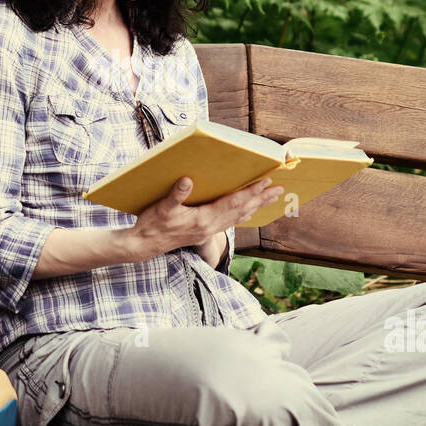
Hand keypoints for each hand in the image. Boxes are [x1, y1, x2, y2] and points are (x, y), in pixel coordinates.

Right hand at [128, 176, 284, 262]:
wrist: (145, 245)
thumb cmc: (152, 224)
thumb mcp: (162, 208)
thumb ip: (175, 195)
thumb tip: (187, 180)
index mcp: (203, 219)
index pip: (233, 203)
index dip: (250, 192)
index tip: (266, 181)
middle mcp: (210, 227)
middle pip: (241, 211)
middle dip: (261, 199)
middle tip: (279, 189)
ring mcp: (209, 231)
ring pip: (238, 217)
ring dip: (255, 206)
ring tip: (270, 198)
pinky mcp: (205, 232)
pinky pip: (230, 222)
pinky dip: (243, 215)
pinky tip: (248, 212)